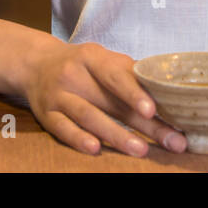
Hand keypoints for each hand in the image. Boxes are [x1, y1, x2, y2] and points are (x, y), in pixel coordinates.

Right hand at [23, 40, 187, 156]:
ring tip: (140, 150)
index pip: (116, 75)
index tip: (153, 110)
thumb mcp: (103, 60)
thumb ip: (129, 74)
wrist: (36, 64)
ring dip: (116, 135)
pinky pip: (63, 128)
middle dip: (144, 124)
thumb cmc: (82, 65)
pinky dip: (79, 139)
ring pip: (88, 116)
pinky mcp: (46, 114)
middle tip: (171, 141)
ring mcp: (59, 95)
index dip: (135, 92)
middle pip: (111, 101)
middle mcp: (74, 74)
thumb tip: (170, 90)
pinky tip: (95, 149)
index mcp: (93, 57)